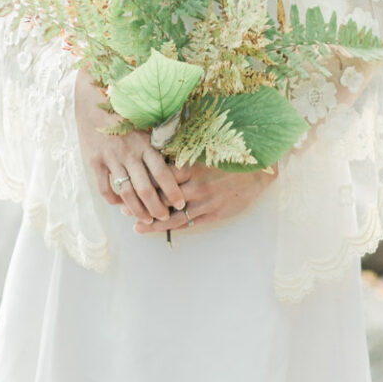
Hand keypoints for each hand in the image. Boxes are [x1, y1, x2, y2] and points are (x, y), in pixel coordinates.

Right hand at [74, 68, 187, 223]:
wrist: (92, 100)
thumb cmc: (123, 112)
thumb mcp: (144, 123)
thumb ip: (158, 140)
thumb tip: (178, 157)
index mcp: (145, 143)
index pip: (163, 172)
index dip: (173, 191)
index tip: (181, 203)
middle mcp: (130, 153)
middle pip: (146, 188)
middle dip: (157, 207)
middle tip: (165, 217)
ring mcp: (111, 158)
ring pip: (127, 193)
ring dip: (138, 210)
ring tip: (146, 219)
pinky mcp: (95, 161)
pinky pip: (104, 187)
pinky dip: (113, 200)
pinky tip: (120, 204)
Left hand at [133, 162, 276, 235]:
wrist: (259, 172)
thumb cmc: (230, 158)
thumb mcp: (207, 151)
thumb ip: (185, 156)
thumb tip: (160, 154)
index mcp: (193, 166)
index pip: (162, 175)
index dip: (144, 181)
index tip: (129, 183)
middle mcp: (197, 185)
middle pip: (163, 197)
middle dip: (143, 203)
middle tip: (123, 208)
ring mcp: (206, 202)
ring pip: (174, 216)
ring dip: (154, 221)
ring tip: (137, 226)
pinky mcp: (214, 214)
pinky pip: (190, 224)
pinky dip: (174, 228)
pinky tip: (161, 230)